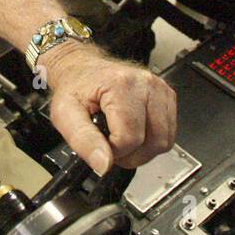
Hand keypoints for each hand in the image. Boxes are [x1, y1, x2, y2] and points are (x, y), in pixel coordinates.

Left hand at [39, 42, 175, 172]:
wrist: (82, 69)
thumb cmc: (75, 88)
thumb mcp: (65, 114)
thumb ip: (83, 140)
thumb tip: (104, 165)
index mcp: (121, 85)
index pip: (130, 138)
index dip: (114, 152)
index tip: (100, 144)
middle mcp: (146, 84)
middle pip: (153, 141)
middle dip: (132, 154)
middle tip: (112, 146)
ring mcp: (160, 89)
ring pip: (165, 140)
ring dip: (144, 150)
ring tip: (123, 140)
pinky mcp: (167, 95)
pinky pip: (169, 132)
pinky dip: (153, 140)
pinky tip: (135, 131)